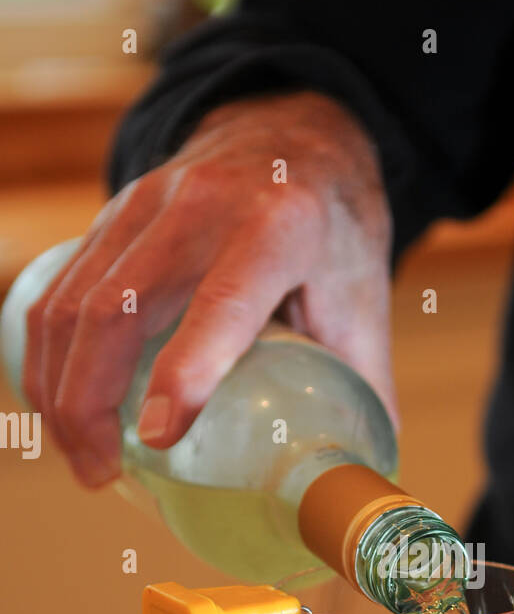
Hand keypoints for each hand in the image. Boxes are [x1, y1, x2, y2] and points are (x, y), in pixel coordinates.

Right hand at [23, 91, 393, 486]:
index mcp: (279, 226)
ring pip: (72, 302)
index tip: (156, 437)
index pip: (223, 301)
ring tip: (82, 458)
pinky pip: (59, 291)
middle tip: (102, 473)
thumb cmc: (332, 231)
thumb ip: (363, 387)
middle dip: (90, 403)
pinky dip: (49, 357)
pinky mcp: (111, 215)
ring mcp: (144, 205)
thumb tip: (355, 480)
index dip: (186, 370)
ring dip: (60, 391)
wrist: (295, 133)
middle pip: (117, 309)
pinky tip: (63, 407)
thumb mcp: (364, 299)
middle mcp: (201, 206)